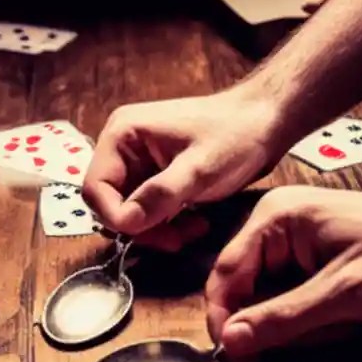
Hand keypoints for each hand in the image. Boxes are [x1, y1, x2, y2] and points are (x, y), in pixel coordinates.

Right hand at [83, 86, 287, 250]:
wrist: (266, 122)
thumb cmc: (235, 135)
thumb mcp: (199, 168)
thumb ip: (161, 194)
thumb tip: (127, 223)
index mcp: (122, 135)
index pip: (95, 188)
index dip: (117, 216)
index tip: (150, 231)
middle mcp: (122, 148)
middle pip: (109, 204)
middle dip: (140, 227)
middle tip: (177, 239)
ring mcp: (138, 164)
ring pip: (129, 213)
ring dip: (156, 230)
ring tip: (193, 231)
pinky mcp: (155, 178)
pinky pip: (147, 211)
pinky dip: (166, 224)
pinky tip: (194, 223)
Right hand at [205, 186, 361, 361]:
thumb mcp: (345, 294)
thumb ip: (283, 318)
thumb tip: (230, 341)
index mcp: (278, 218)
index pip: (223, 274)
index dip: (224, 319)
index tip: (237, 359)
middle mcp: (282, 228)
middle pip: (246, 292)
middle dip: (280, 322)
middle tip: (322, 331)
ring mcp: (301, 249)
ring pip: (273, 305)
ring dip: (305, 326)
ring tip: (347, 321)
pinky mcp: (320, 269)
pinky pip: (298, 306)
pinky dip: (320, 323)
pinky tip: (352, 319)